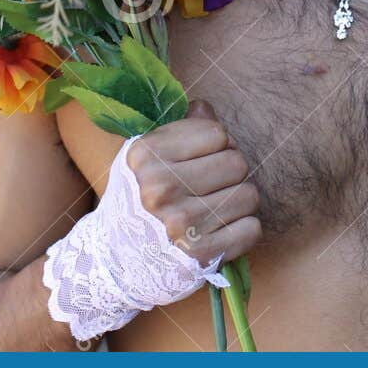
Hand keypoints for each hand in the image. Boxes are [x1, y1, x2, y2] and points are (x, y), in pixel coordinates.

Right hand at [126, 99, 261, 266]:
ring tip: (215, 210)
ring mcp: (179, 224)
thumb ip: (180, 130)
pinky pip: (252, 229)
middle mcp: (160, 188)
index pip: (217, 133)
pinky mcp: (199, 255)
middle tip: (212, 189)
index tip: (204, 162)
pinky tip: (220, 233)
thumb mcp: (147, 160)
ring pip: (249, 195)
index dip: (217, 146)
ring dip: (239, 203)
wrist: (116, 260)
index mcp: (146, 156)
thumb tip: (205, 107)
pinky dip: (243, 231)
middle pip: (237, 162)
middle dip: (231, 174)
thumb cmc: (138, 201)